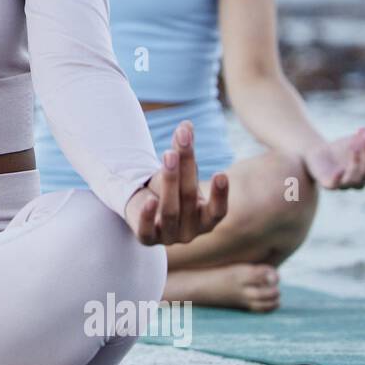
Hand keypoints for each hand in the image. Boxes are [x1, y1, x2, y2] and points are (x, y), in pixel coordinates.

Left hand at [124, 120, 228, 245]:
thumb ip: (183, 153)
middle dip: (185, 170)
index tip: (221, 174)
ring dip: (169, 182)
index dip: (221, 195)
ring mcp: (169, 238)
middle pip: (189, 200)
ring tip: (168, 155)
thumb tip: (186, 123)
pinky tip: (148, 200)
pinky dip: (148, 216)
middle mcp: (191, 232)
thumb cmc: (170, 190)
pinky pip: (148, 232)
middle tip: (180, 143)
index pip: (218, 211)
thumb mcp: (179, 172)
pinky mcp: (148, 240)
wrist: (143, 207)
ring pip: (170, 211)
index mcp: (207, 220)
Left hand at [304, 128, 364, 189]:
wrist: (316, 153)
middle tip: (363, 137)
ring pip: (355, 179)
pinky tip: (339, 169)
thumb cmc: (340, 149)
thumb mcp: (353, 141)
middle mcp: (360, 183)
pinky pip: (335, 185)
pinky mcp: (329, 184)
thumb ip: (362, 138)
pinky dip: (338, 178)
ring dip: (356, 161)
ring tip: (354, 146)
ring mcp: (345, 185)